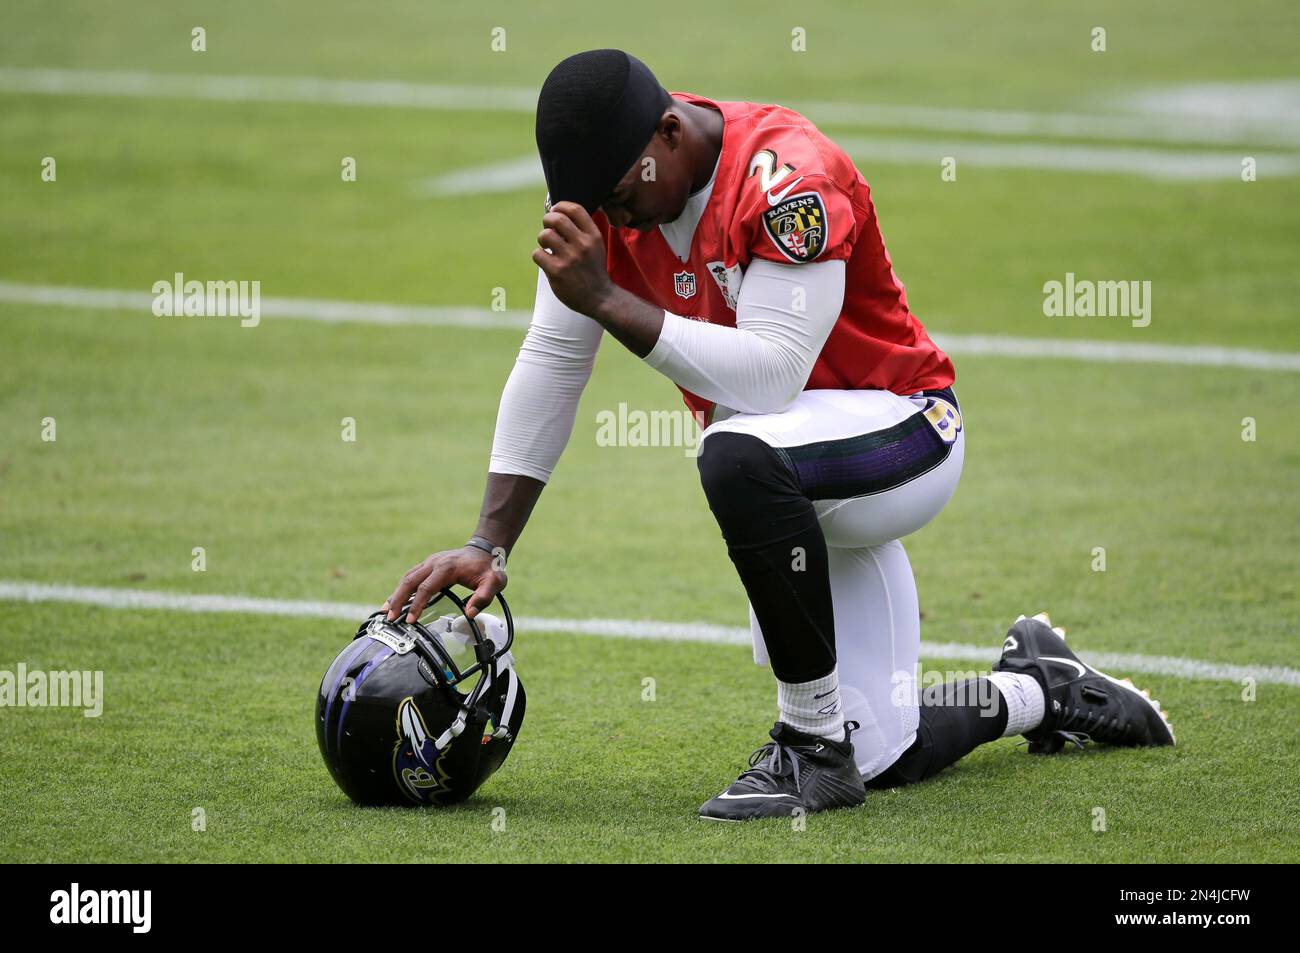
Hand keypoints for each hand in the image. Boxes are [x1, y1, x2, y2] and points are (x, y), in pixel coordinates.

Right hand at [382, 546, 505, 623]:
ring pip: (407, 578)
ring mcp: (429, 562)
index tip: (410, 620)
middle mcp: (434, 563)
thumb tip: (469, 613)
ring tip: (386, 611)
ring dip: (396, 594)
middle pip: (409, 581)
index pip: (426, 588)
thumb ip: (483, 597)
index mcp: (447, 568)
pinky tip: (395, 600)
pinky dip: (401, 589)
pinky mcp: (428, 565)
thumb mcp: (494, 583)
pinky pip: (411, 576)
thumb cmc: (489, 567)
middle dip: (398, 600)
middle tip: (389, 617)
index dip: (417, 605)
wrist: (485, 549)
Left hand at [531, 201, 613, 314]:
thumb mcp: (596, 246)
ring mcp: (569, 258)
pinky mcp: (557, 272)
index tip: (555, 212)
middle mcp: (582, 245)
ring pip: (544, 235)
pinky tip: (546, 261)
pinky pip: (538, 254)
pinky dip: (539, 256)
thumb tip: (558, 214)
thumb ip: (582, 230)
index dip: (560, 206)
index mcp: (593, 236)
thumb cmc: (593, 270)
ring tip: (548, 247)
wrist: (600, 298)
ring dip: (542, 239)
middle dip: (547, 220)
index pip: (574, 209)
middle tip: (548, 228)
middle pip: (556, 219)